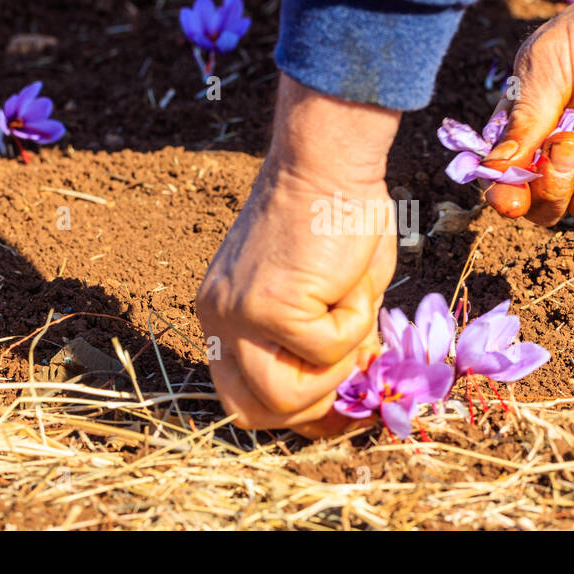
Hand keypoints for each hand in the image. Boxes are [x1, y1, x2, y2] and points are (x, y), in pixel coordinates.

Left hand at [196, 76, 398, 436]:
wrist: (327, 162)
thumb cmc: (332, 217)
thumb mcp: (320, 296)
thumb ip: (318, 344)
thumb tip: (347, 391)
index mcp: (223, 315)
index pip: (240, 397)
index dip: (292, 411)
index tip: (336, 404)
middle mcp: (218, 319)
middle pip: (252, 411)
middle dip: (310, 407)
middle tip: (348, 371)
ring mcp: (238, 315)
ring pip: (285, 398)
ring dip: (335, 369)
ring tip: (350, 316)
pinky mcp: (269, 307)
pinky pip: (326, 352)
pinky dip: (355, 323)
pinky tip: (350, 281)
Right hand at [483, 0, 573, 224]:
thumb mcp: (547, 68)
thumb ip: (523, 120)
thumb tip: (495, 169)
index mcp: (535, 135)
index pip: (515, 186)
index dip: (509, 199)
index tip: (510, 200)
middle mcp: (572, 158)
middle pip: (550, 208)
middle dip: (555, 183)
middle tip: (568, 143)